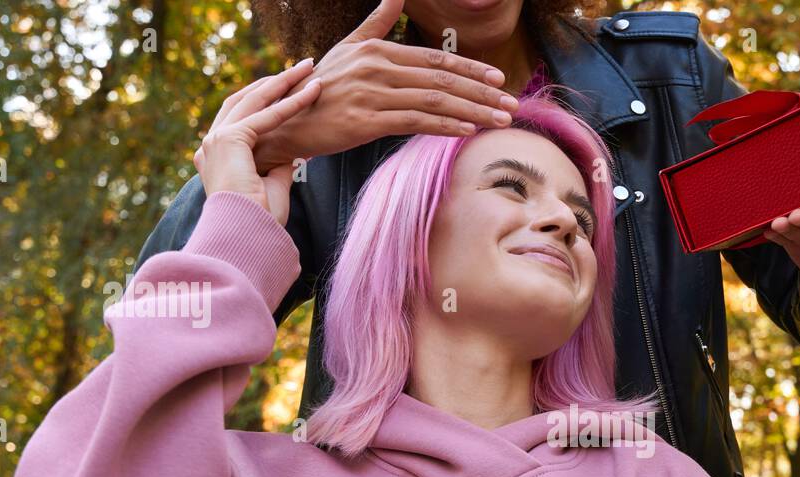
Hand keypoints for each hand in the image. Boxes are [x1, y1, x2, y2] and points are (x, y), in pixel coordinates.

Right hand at [193, 59, 322, 226]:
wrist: (246, 238)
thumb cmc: (261, 222)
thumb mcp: (273, 185)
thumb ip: (280, 164)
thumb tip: (295, 151)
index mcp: (217, 156)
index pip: (243, 116)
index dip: (268, 99)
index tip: (293, 88)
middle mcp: (211, 144)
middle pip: (246, 100)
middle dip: (276, 81)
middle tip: (303, 67)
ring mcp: (216, 139)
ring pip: (255, 100)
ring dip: (285, 83)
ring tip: (309, 68)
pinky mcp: (229, 140)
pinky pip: (266, 116)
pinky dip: (291, 104)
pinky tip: (313, 92)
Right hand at [251, 0, 519, 172]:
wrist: (288, 119)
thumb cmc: (321, 87)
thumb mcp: (347, 48)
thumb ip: (376, 24)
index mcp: (378, 50)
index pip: (436, 59)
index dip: (471, 69)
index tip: (499, 78)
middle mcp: (377, 68)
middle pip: (442, 79)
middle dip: (482, 91)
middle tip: (512, 102)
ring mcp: (372, 94)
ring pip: (434, 101)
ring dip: (473, 111)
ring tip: (500, 120)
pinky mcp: (366, 121)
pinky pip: (415, 122)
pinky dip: (444, 125)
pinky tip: (468, 131)